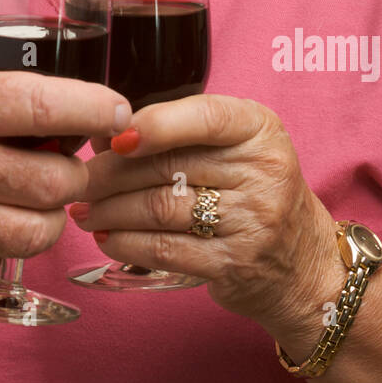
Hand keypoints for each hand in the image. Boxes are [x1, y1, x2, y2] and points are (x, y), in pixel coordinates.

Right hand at [0, 39, 131, 288]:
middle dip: (80, 170)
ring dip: (52, 214)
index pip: (45, 104)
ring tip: (38, 195)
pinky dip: (2, 241)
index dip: (97, 108)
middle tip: (74, 159)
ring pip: (39, 232)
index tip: (119, 110)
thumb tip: (15, 44)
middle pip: (58, 180)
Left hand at [74, 95, 339, 336]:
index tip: (114, 137)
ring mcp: (252, 221)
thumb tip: (104, 136)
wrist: (304, 262)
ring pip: (161, 209)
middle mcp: (263, 171)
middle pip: (170, 166)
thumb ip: (180, 133)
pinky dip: (127, 243)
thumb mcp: (233, 146)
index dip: (154, 124)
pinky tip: (107, 237)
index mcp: (259, 129)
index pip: (204, 117)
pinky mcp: (235, 264)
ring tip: (84, 209)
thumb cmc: (253, 189)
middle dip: (111, 173)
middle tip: (77, 179)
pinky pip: (167, 250)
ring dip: (111, 210)